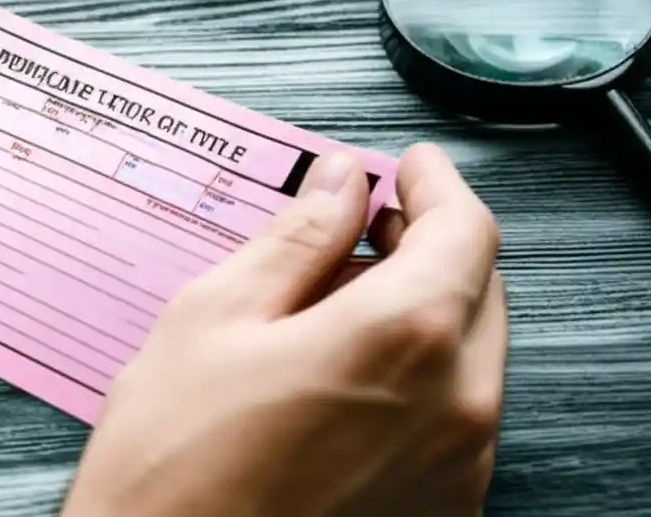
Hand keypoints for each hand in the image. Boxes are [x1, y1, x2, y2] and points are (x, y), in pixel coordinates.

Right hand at [61, 144, 506, 516]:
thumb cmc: (173, 466)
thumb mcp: (215, 318)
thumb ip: (295, 239)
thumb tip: (336, 184)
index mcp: (400, 339)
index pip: (466, 230)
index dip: (436, 185)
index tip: (410, 168)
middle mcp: (454, 409)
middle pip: (477, 290)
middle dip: (429, 245)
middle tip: (365, 228)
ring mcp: (456, 471)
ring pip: (468, 355)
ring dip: (421, 312)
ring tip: (333, 309)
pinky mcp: (441, 512)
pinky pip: (453, 418)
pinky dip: (417, 377)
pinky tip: (341, 376)